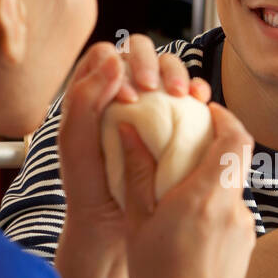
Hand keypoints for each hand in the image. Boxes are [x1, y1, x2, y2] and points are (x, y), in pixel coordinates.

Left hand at [58, 38, 210, 241]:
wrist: (114, 225)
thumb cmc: (89, 186)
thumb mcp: (75, 142)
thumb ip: (84, 99)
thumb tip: (114, 58)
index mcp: (91, 93)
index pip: (106, 55)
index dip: (121, 65)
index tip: (133, 98)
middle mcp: (120, 94)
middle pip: (140, 52)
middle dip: (154, 62)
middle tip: (157, 89)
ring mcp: (149, 106)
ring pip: (167, 68)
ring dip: (178, 72)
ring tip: (184, 95)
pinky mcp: (174, 121)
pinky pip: (189, 94)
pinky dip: (197, 89)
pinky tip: (201, 100)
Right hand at [112, 101, 256, 277]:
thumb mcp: (138, 223)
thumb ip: (137, 173)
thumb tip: (130, 129)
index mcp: (206, 195)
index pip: (234, 136)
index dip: (223, 115)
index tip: (204, 108)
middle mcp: (233, 206)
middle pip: (233, 159)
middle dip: (212, 147)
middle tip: (184, 145)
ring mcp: (245, 227)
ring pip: (229, 189)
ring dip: (208, 184)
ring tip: (176, 199)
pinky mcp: (247, 245)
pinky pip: (230, 215)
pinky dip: (213, 211)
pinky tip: (188, 231)